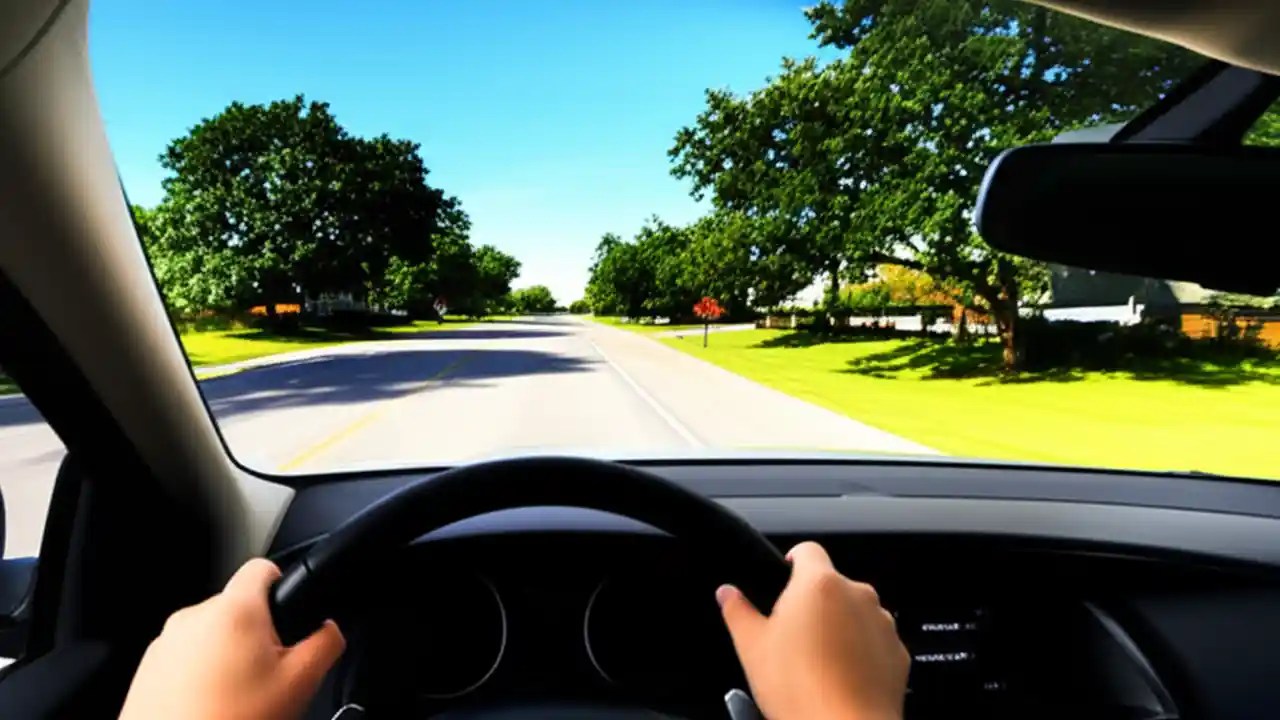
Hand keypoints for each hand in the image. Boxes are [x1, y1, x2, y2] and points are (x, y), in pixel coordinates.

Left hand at [119, 558, 345, 719]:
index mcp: (234, 611)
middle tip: (266, 676)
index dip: (283, 585)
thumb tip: (329, 629)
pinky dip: (199, 677)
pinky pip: (183, 660)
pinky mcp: (147, 670)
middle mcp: (192, 618)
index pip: (263, 567)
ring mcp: (163, 644)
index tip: (288, 612)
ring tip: (235, 699)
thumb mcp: (300, 684)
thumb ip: (325, 643)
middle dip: (256, 635)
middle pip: (238, 608)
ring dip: (226, 657)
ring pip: (211, 635)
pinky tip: (210, 708)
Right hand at [717, 542, 908, 719]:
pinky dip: (860, 652)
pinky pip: (874, 641)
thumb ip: (738, 611)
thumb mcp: (752, 647)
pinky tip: (840, 677)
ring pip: (854, 613)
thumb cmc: (802, 689)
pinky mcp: (897, 652)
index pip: (807, 550)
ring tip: (816, 662)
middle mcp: (857, 595)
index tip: (784, 578)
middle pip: (830, 585)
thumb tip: (728, 594)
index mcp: (818, 584)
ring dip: (838, 627)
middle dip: (813, 604)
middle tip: (792, 636)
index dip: (792, 561)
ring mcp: (882, 623)